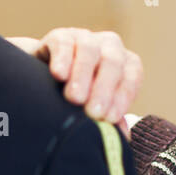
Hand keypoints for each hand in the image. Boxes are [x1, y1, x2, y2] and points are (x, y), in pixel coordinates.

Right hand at [6, 28, 142, 123]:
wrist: (43, 81)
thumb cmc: (80, 99)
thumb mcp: (96, 108)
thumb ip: (110, 119)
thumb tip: (122, 137)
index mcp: (125, 64)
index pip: (132, 76)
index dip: (123, 96)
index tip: (110, 118)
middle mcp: (109, 47)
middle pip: (113, 62)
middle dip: (104, 88)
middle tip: (93, 112)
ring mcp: (85, 38)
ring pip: (89, 51)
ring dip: (82, 74)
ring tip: (74, 98)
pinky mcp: (60, 36)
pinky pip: (64, 43)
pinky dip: (62, 58)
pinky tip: (58, 75)